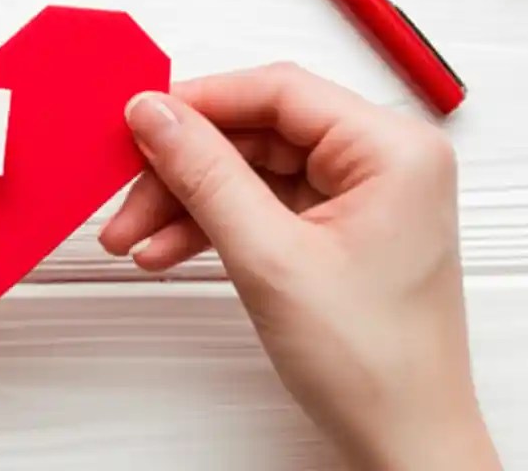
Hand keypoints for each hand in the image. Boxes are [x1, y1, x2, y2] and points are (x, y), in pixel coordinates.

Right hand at [101, 63, 499, 470]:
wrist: (402, 444)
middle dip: (182, 168)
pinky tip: (167, 249)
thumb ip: (205, 174)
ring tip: (135, 237)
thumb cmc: (376, 366)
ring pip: (250, 171)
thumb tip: (155, 114)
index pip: (278, 92)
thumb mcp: (270, 258)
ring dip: (187, 201)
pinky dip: (211, 226)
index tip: (138, 120)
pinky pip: (260, 205)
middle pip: (257, 132)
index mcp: (394, 151)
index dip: (200, 102)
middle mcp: (384, 163)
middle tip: (125, 195)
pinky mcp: (337, 230)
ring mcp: (362, 198)